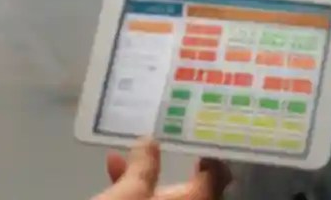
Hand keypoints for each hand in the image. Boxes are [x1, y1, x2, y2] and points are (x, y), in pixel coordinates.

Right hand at [102, 141, 230, 199]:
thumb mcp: (129, 192)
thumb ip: (143, 166)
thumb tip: (150, 141)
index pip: (218, 175)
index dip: (209, 153)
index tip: (193, 136)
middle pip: (196, 191)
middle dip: (174, 166)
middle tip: (164, 143)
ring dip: (149, 181)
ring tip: (123, 159)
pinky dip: (140, 198)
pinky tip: (112, 176)